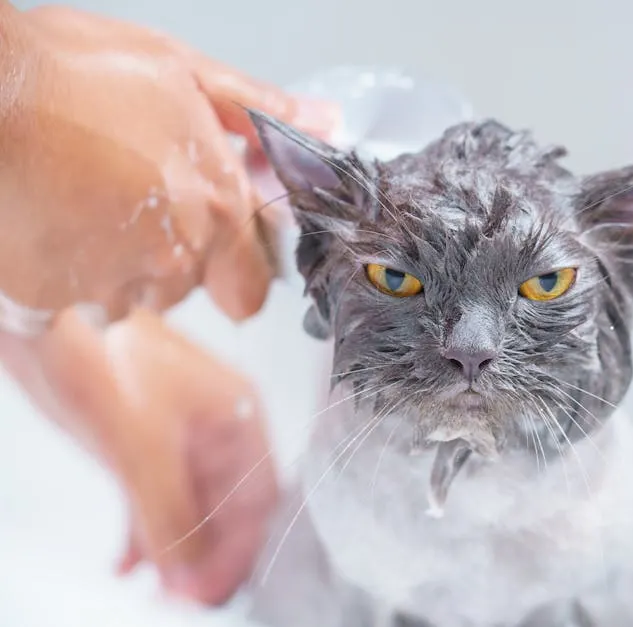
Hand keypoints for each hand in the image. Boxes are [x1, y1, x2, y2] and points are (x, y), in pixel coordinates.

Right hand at [0, 3, 336, 327]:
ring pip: (130, 297)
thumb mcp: (182, 71)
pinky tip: (50, 223)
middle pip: (188, 289)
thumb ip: (257, 111)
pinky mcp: (45, 298)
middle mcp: (172, 260)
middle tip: (137, 198)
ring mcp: (107, 284)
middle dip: (173, 256)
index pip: (251, 290)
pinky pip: (68, 300)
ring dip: (118, 267)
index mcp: (217, 213)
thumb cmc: (75, 72)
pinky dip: (63, 274)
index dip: (236, 268)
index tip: (216, 244)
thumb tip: (324, 124)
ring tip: (87, 205)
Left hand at [0, 308, 279, 604]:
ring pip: (194, 509)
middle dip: (209, 559)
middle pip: (229, 508)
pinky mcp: (146, 444)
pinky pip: (158, 499)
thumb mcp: (140, 443)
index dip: (240, 550)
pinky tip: (128, 562)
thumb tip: (188, 570)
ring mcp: (180, 437)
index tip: (210, 590)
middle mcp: (216, 428)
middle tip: (185, 598)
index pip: (259, 498)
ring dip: (179, 553)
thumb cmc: (98, 349)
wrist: (47, 312)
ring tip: (160, 589)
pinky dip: (146, 534)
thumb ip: (169, 512)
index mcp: (235, 415)